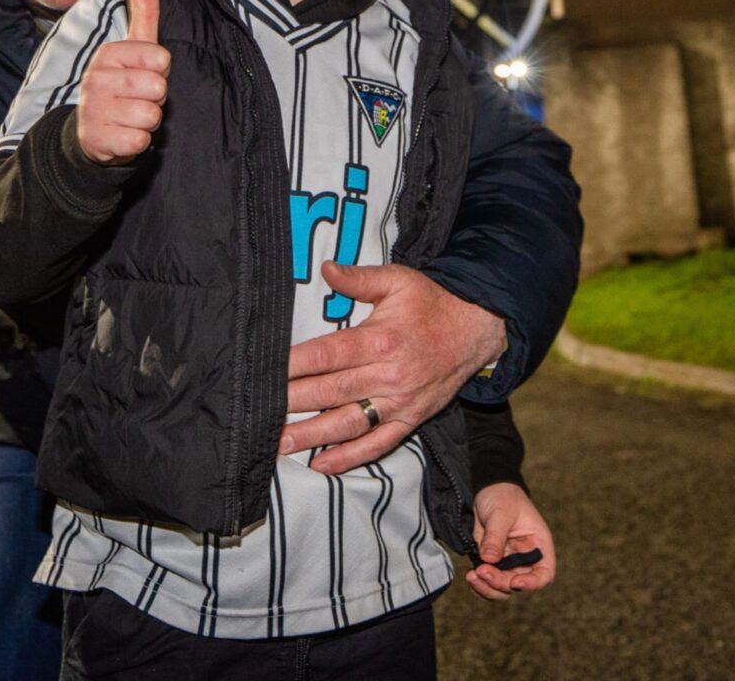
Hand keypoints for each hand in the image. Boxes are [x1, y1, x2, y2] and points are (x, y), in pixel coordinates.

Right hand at [77, 0, 168, 164]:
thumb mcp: (132, 49)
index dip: (160, 72)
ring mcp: (94, 110)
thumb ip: (143, 13)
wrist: (91, 133)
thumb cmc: (121, 87)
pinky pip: (139, 142)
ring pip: (151, 116)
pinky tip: (123, 135)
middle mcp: (96, 79)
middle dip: (155, 99)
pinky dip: (138, 142)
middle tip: (137, 100)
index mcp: (108, 54)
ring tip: (130, 118)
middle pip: (158, 88)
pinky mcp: (97, 140)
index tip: (143, 75)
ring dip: (147, 122)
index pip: (161, 59)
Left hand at [280, 261, 506, 474]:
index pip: (327, 355)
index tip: (266, 373)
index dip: (294, 365)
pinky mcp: (410, 420)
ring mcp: (400, 402)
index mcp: (381, 340)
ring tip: (279, 444)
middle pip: (331, 392)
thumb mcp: (397, 281)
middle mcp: (389, 375)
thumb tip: (325, 269)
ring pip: (349, 424)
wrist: (477, 329)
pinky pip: (378, 444)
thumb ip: (359, 279)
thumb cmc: (431, 303)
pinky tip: (322, 465)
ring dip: (312, 437)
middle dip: (293, 404)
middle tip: (258, 413)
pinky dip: (350, 458)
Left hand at [464, 482, 555, 599]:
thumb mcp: (501, 512)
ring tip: (472, 575)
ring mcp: (507, 563)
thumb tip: (488, 560)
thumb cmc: (503, 496)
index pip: (544, 574)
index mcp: (538, 546)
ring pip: (501, 588)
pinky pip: (487, 582)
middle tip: (481, 571)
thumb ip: (496, 537)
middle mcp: (525, 559)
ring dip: (487, 588)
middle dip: (499, 583)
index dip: (532, 583)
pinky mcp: (490, 563)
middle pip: (517, 584)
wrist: (488, 489)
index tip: (515, 582)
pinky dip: (478, 584)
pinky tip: (470, 575)